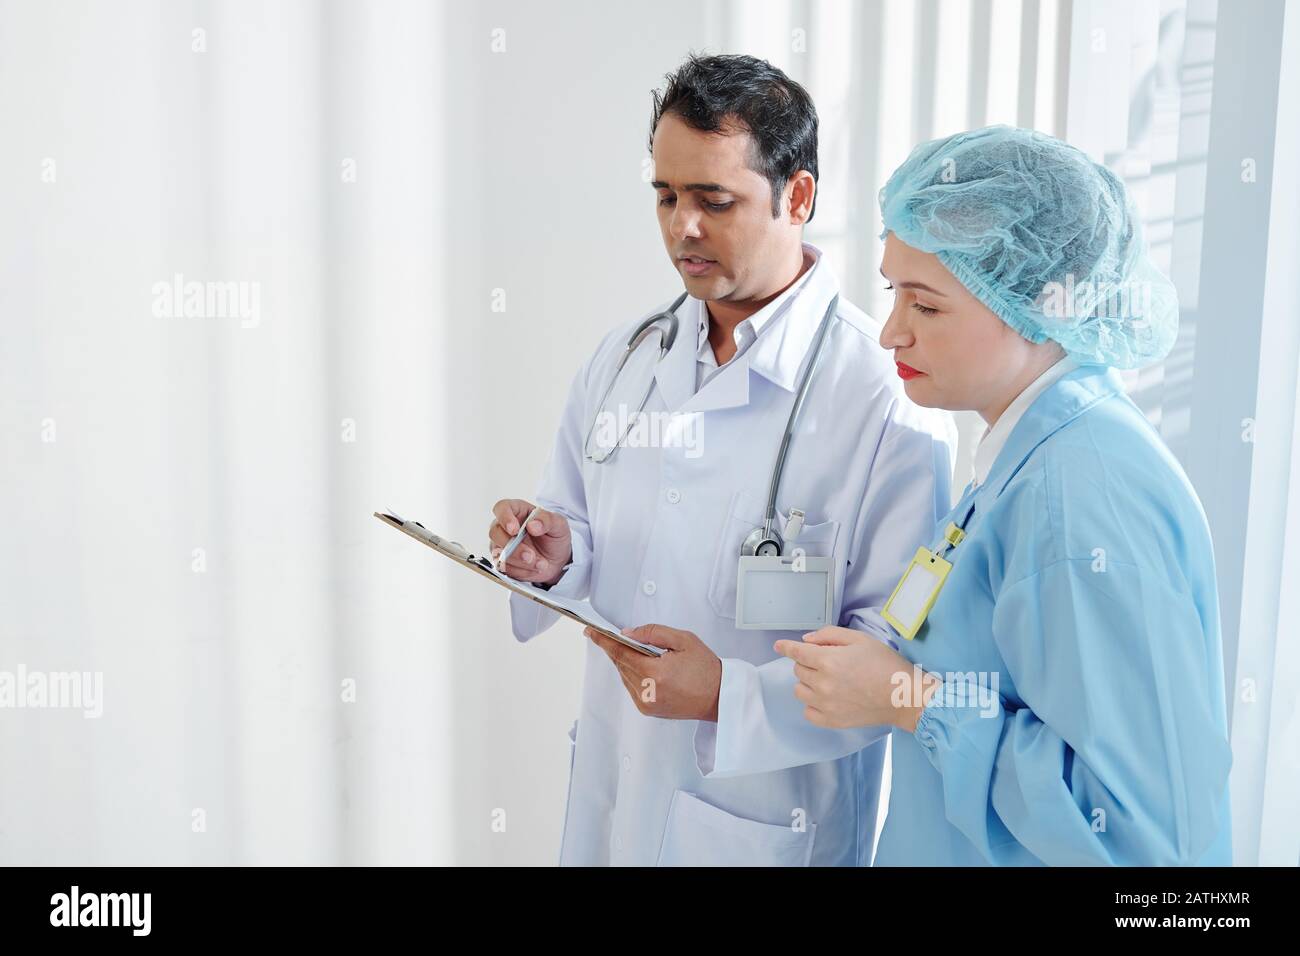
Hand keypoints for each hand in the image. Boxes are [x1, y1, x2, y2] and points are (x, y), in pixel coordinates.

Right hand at [488, 499, 571, 585]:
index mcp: (517, 511)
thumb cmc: (554, 537)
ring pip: (498, 554)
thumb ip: (547, 520)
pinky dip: (522, 571)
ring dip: (520, 562)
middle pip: (495, 533)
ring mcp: (500, 545)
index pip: (502, 508)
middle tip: (530, 556)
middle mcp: (504, 527)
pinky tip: (535, 568)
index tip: (515, 530)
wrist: (556, 560)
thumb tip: (532, 525)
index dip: (505, 517)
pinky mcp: (501, 562)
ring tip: (541, 564)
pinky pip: (504, 569)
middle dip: (513, 548)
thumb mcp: (559, 525)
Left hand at [584, 624, 721, 721]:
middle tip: (608, 635)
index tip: (590, 632)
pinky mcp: (648, 710)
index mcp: (655, 673)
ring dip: (625, 662)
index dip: (603, 641)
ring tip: (634, 650)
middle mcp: (647, 691)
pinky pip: (631, 687)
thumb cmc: (706, 669)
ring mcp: (646, 703)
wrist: (720, 697)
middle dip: (616, 648)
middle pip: (621, 664)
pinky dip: (632, 675)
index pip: (620, 652)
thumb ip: (652, 633)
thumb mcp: (683, 640)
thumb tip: (628, 634)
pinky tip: (643, 666)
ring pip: (624, 676)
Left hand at [774, 626, 940, 731]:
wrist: (904, 696)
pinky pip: (808, 712)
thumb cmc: (886, 665)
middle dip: (808, 662)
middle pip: (798, 670)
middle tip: (828, 662)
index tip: (779, 646)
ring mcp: (826, 705)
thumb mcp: (860, 639)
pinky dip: (813, 704)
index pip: (797, 653)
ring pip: (800, 691)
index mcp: (828, 661)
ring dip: (808, 683)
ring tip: (828, 680)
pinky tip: (827, 698)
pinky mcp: (832, 721)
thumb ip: (829, 635)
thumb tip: (807, 640)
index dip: (786, 647)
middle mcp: (822, 684)